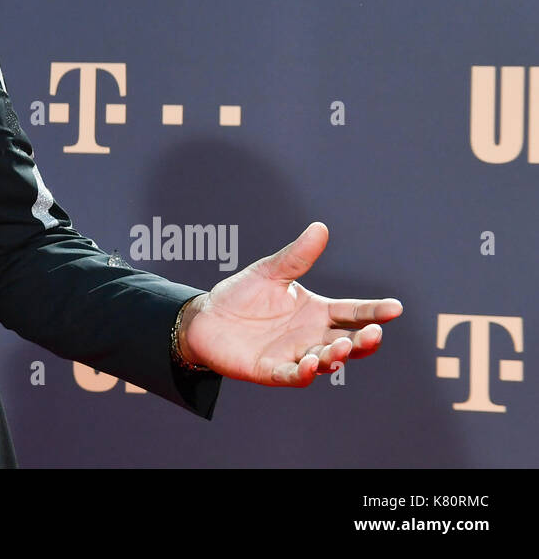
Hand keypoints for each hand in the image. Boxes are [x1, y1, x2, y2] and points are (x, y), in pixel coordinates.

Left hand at [179, 222, 401, 385]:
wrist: (207, 318)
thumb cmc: (243, 295)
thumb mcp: (270, 271)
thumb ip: (296, 256)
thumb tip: (320, 228)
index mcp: (318, 312)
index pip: (353, 312)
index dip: (374, 311)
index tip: (395, 308)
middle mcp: (312, 336)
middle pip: (349, 342)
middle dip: (364, 340)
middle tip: (375, 333)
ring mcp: (295, 356)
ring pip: (326, 360)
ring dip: (336, 356)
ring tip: (341, 345)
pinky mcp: (271, 371)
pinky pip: (293, 376)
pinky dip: (304, 373)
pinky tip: (311, 364)